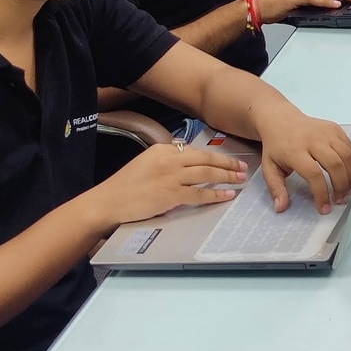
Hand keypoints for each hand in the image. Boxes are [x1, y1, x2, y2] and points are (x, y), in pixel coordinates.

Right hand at [83, 142, 245, 229]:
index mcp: (162, 149)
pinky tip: (227, 195)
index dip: (213, 156)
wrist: (108, 201)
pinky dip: (216, 194)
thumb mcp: (145, 163)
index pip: (194, 150)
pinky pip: (200, 193)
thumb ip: (165, 161)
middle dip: (227, 163)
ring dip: (227, 176)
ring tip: (240, 179)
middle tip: (242, 167)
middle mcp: (169, 159)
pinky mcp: (171, 194)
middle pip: (206, 158)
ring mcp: (171, 176)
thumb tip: (185, 164)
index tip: (226, 159)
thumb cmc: (125, 186)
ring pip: (207, 173)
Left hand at [252, 104, 350, 213]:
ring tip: (347, 189)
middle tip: (339, 199)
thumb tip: (281, 208)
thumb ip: (276, 188)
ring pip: (346, 155)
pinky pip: (350, 147)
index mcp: (294, 151)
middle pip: (334, 164)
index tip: (324, 208)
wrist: (280, 120)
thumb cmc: (276, 147)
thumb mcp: (269, 168)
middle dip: (341, 186)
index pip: (314, 174)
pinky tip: (348, 174)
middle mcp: (313, 140)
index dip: (322, 193)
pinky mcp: (335, 128)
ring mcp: (326, 132)